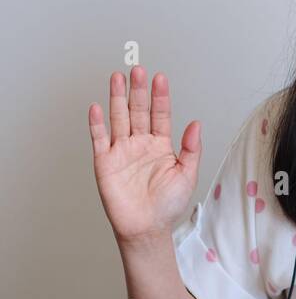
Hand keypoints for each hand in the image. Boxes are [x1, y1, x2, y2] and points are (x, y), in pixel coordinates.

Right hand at [88, 67, 200, 244]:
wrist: (146, 229)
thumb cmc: (167, 205)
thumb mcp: (187, 175)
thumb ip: (191, 149)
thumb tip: (196, 123)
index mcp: (161, 145)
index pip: (160, 114)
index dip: (160, 96)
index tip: (160, 78)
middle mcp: (140, 143)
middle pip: (138, 111)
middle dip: (138, 90)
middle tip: (138, 70)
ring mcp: (121, 151)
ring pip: (118, 118)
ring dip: (117, 98)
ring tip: (117, 78)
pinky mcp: (105, 162)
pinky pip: (100, 139)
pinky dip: (97, 123)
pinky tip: (97, 107)